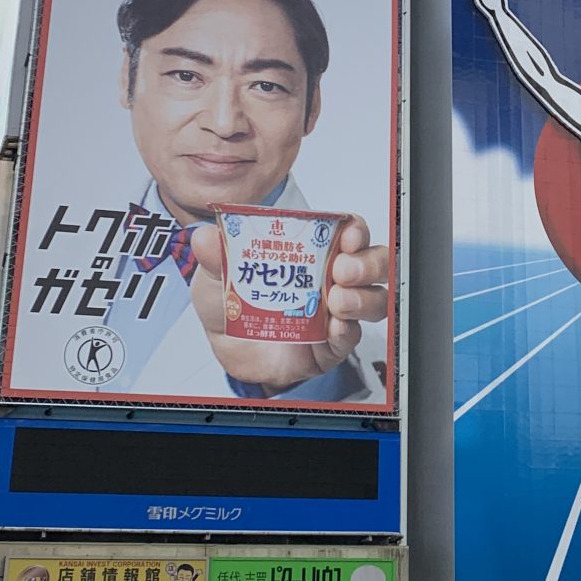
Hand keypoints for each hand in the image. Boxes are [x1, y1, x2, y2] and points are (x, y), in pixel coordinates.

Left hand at [188, 216, 388, 395]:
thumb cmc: (234, 303)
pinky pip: (351, 338)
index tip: (349, 232)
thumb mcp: (216, 274)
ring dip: (363, 297)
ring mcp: (336, 313)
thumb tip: (206, 236)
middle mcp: (333, 278)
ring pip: (374, 300)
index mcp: (313, 251)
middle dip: (366, 263)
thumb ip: (214, 256)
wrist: (225, 351)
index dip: (356, 229)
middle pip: (374, 263)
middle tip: (343, 268)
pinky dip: (347, 331)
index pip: (350, 231)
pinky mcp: (331, 346)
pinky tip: (335, 327)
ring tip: (338, 300)